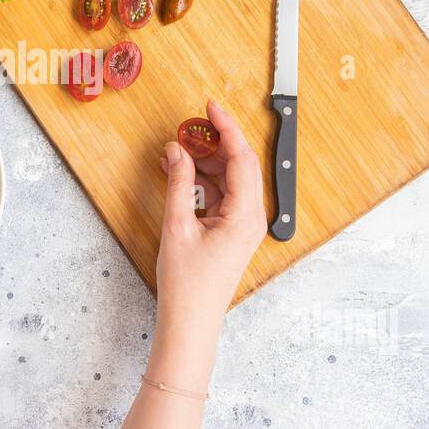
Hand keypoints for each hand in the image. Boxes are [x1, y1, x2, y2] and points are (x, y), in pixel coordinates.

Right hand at [155, 99, 268, 336]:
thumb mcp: (177, 225)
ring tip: (177, 152)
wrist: (190, 321)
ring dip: (205, 162)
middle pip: (239, 165)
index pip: (241, 157)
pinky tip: (181, 174)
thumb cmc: (187, 284)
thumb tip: (176, 150)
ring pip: (229, 179)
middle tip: (190, 126)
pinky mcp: (232, 232)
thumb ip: (178, 182)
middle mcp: (251, 218)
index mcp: (246, 215)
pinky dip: (203, 182)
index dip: (226, 127)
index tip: (210, 107)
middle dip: (215, 142)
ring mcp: (243, 225)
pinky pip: (222, 195)